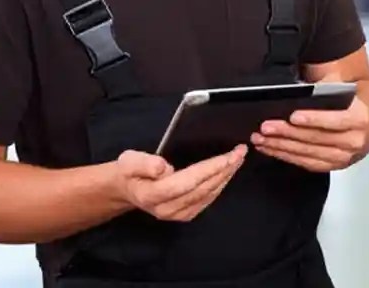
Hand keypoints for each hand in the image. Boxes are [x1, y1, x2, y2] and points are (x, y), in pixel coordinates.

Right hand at [114, 146, 246, 221]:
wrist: (127, 188)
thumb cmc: (129, 172)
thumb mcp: (129, 161)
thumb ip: (143, 163)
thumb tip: (162, 167)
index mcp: (152, 195)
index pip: (186, 182)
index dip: (208, 169)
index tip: (227, 156)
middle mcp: (166, 209)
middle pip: (201, 189)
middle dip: (224, 169)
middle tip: (240, 152)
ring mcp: (176, 214)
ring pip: (207, 195)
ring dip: (226, 176)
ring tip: (238, 158)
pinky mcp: (184, 215)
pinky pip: (207, 200)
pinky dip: (220, 185)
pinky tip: (228, 173)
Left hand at [251, 88, 368, 172]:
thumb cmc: (352, 102)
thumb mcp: (346, 87)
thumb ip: (329, 84)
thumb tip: (306, 88)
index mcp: (360, 118)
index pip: (336, 120)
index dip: (314, 119)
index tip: (292, 116)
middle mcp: (354, 141)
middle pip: (317, 138)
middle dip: (288, 133)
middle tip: (265, 128)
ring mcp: (344, 157)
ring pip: (308, 153)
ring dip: (282, 147)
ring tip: (260, 139)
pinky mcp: (333, 166)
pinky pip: (307, 163)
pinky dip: (286, 156)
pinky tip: (271, 149)